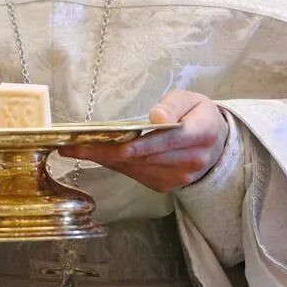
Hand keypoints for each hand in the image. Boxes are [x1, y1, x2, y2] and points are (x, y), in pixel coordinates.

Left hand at [60, 89, 228, 193]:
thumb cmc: (198, 116)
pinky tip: (95, 154)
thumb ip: (173, 105)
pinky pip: (134, 174)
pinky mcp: (165, 186)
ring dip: (103, 158)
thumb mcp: (192, 100)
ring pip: (134, 167)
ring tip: (74, 149)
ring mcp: (177, 178)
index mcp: (201, 134)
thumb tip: (156, 118)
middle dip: (105, 150)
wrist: (215, 146)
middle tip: (71, 144)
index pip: (166, 140)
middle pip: (142, 157)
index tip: (113, 142)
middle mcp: (190, 161)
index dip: (138, 143)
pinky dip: (114, 164)